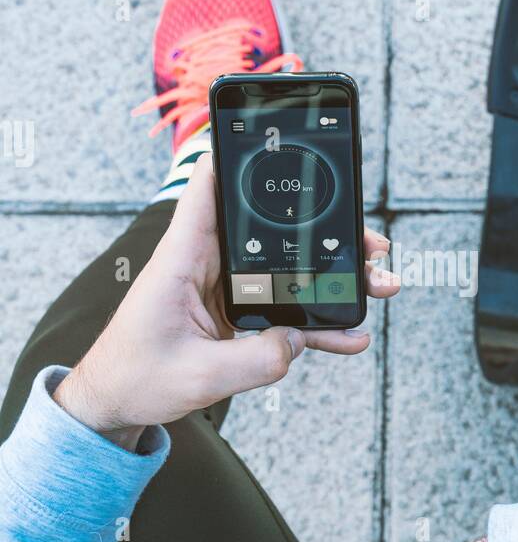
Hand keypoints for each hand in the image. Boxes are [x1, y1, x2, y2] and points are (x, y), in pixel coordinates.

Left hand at [54, 154, 398, 449]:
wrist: (116, 403)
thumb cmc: (135, 378)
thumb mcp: (198, 375)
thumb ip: (254, 361)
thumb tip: (298, 343)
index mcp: (183, 258)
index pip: (208, 189)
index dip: (238, 156)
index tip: (279, 138)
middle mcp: (207, 263)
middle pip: (272, 229)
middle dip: (325, 233)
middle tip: (370, 242)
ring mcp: (225, 288)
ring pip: (288, 269)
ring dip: (334, 277)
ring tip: (378, 285)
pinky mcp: (236, 313)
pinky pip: (285, 309)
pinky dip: (318, 321)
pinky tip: (350, 333)